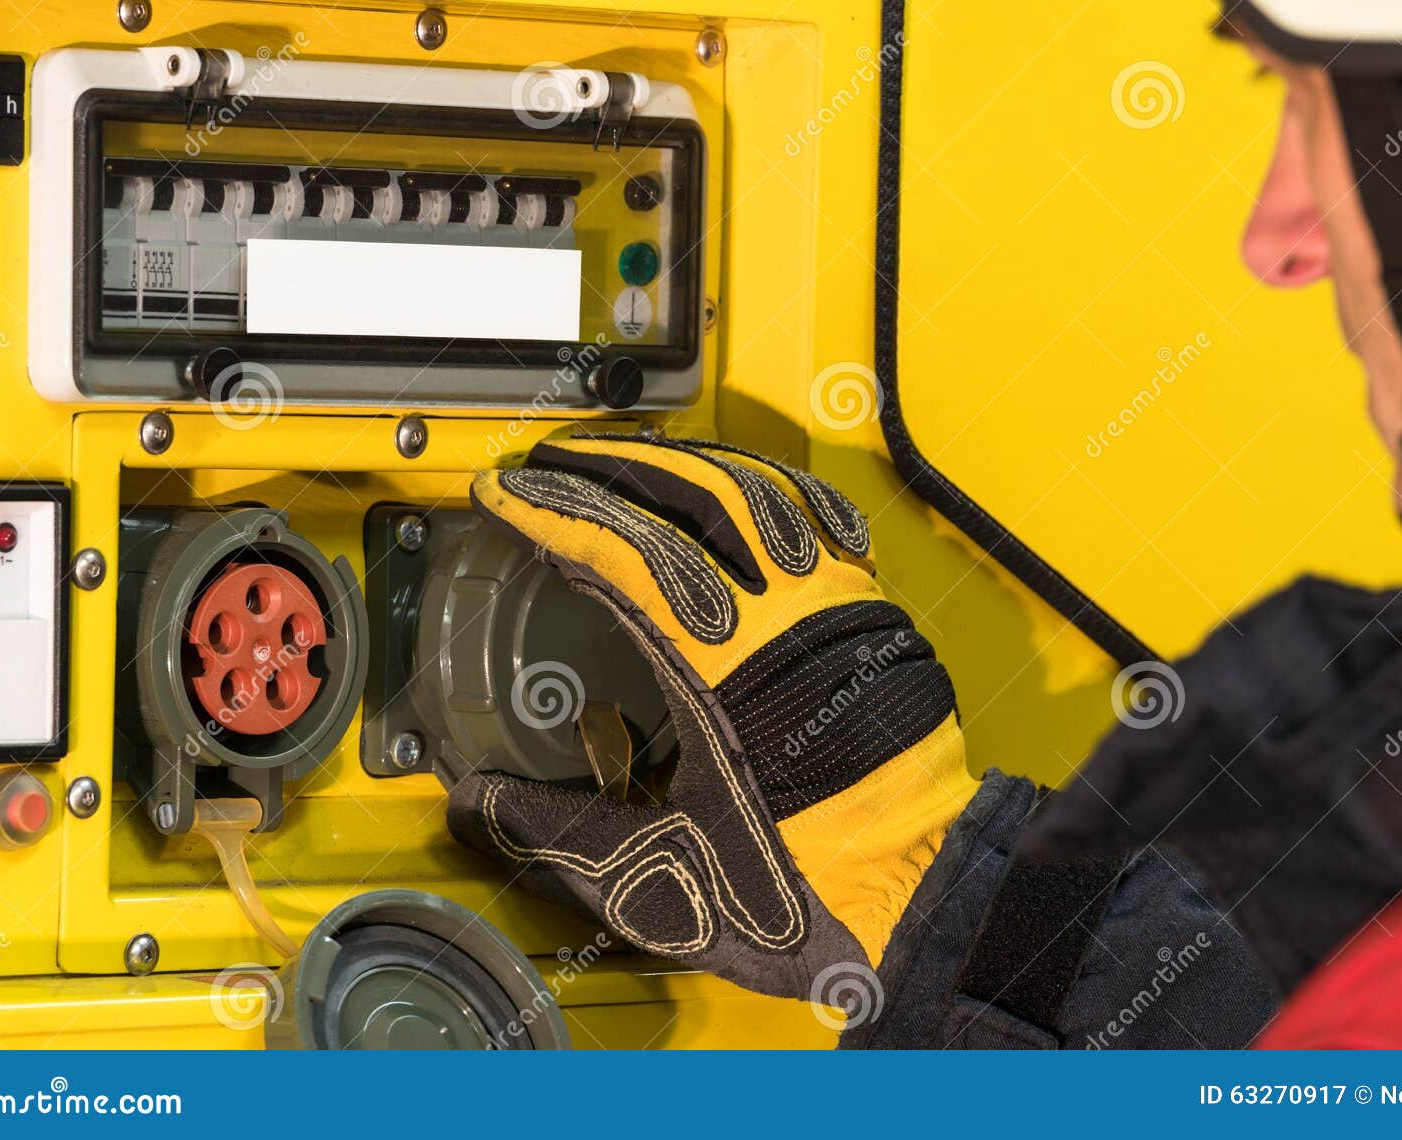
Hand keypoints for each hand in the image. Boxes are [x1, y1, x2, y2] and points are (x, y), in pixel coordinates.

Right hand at [447, 433, 978, 1000]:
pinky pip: (819, 517)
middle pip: (685, 497)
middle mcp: (787, 619)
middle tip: (549, 461)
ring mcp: (839, 606)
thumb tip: (478, 804)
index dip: (552, 513)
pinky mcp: (873, 615)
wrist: (924, 900)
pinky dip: (766, 487)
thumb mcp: (658, 876)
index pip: (621, 553)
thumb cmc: (810, 891)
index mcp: (724, 671)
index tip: (505, 493)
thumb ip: (555, 832)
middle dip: (605, 467)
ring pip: (757, 491)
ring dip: (683, 463)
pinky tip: (740, 485)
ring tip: (628, 457)